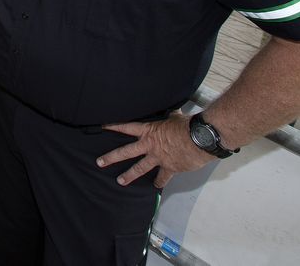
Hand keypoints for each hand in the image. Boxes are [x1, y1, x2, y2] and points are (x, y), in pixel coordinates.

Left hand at [97, 112, 215, 187]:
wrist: (200, 139)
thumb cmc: (187, 126)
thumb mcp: (175, 118)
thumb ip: (170, 117)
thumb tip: (173, 111)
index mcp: (149, 131)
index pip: (127, 127)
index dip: (114, 126)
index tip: (102, 127)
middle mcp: (150, 145)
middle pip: (126, 151)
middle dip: (111, 157)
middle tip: (99, 162)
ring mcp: (158, 158)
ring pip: (139, 168)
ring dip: (129, 175)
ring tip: (120, 181)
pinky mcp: (170, 168)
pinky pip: (162, 177)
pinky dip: (159, 182)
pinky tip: (156, 186)